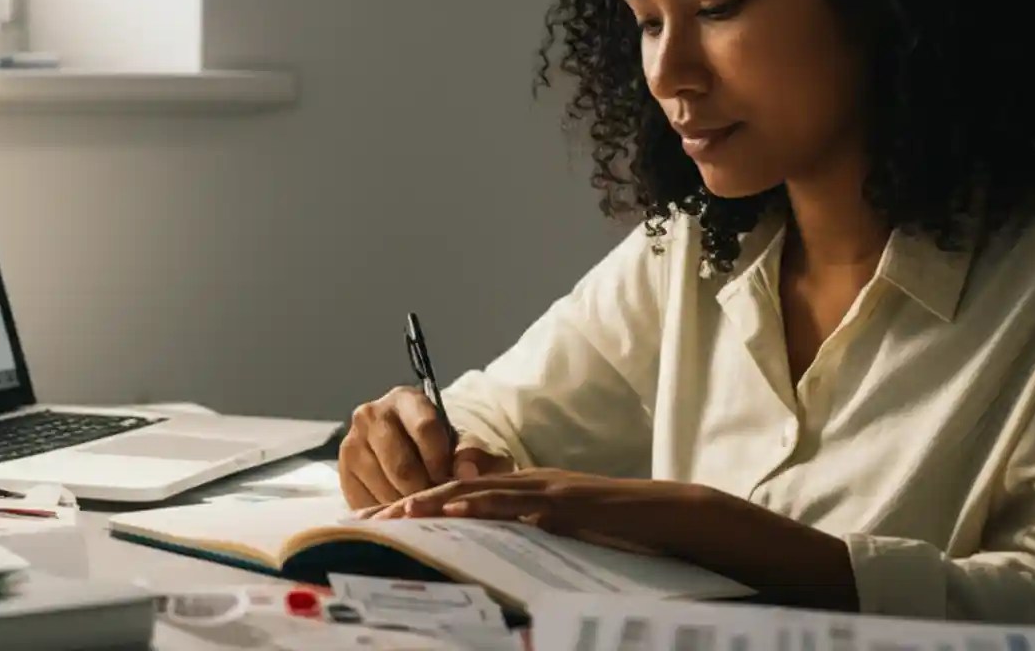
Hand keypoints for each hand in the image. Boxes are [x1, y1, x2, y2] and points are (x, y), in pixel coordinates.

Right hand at [338, 386, 512, 508]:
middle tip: (439, 505)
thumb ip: (470, 454)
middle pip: (401, 465)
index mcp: (405, 399)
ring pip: (383, 486)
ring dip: (407, 506)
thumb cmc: (438, 444)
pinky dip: (387, 514)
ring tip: (423, 510)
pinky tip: (402, 515)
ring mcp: (352, 443)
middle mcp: (371, 415)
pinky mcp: (342, 472)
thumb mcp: (459, 443)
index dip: (442, 461)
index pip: (425, 428)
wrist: (406, 448)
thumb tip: (468, 474)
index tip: (452, 482)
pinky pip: (365, 502)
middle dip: (425, 491)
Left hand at [364, 468, 703, 554]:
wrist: (668, 514)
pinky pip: (514, 502)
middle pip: (453, 488)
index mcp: (522, 490)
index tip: (379, 520)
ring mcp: (543, 490)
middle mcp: (525, 483)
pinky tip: (450, 508)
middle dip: (407, 503)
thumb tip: (495, 551)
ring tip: (392, 512)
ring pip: (475, 491)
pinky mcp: (562, 503)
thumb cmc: (618, 529)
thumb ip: (529, 533)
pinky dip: (479, 504)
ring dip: (430, 500)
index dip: (416, 506)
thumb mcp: (563, 532)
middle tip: (366, 517)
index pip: (458, 495)